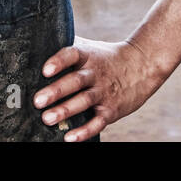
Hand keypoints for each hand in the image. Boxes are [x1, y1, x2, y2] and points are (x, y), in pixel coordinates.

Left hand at [34, 36, 165, 141]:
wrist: (142, 65)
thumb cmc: (106, 57)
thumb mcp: (89, 47)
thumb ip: (67, 46)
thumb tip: (39, 42)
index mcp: (87, 55)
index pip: (71, 55)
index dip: (58, 62)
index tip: (45, 70)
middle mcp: (95, 73)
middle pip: (75, 81)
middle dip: (56, 91)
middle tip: (37, 101)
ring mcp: (104, 92)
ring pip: (84, 101)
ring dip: (65, 110)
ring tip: (47, 118)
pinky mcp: (111, 109)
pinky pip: (97, 122)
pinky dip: (84, 131)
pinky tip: (69, 138)